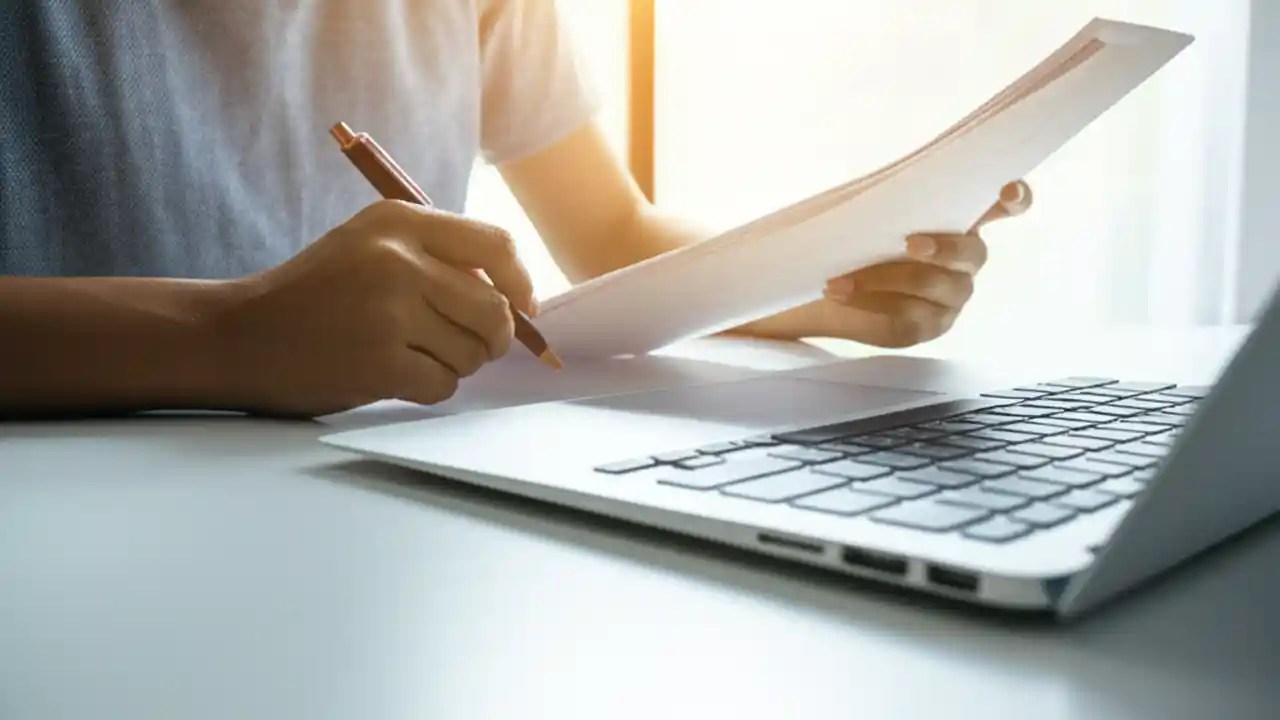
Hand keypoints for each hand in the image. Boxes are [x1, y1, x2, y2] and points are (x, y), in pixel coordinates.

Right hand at [212, 200, 535, 416]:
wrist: (240, 336)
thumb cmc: (315, 295)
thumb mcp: (370, 246)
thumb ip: (436, 256)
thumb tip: (514, 293)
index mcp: (399, 221)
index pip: (495, 245)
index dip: (520, 281)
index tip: (522, 307)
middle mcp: (398, 259)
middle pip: (494, 308)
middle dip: (493, 338)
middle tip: (473, 347)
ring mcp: (389, 312)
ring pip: (472, 352)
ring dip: (455, 364)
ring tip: (413, 355)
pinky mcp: (381, 362)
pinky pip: (444, 384)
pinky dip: (429, 388)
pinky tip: (395, 375)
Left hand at [739, 181, 1031, 346]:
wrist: (828, 283)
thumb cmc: (858, 237)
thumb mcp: (874, 212)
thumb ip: (897, 199)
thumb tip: (893, 188)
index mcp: (963, 220)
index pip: (1007, 207)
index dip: (1016, 198)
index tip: (1008, 192)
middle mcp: (966, 260)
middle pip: (973, 252)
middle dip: (944, 247)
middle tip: (909, 243)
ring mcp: (952, 296)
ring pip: (934, 285)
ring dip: (885, 277)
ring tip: (842, 277)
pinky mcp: (928, 326)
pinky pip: (907, 314)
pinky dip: (869, 300)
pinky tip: (839, 291)